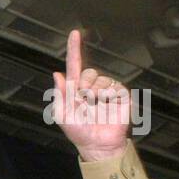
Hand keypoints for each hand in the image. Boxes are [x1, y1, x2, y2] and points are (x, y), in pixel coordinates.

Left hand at [52, 29, 129, 160]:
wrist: (98, 145)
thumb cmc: (79, 132)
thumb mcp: (62, 115)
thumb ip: (60, 94)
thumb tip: (57, 74)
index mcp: (75, 90)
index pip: (74, 65)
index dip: (74, 49)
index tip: (75, 33)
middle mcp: (91, 87)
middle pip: (88, 72)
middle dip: (84, 84)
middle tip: (83, 99)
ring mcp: (107, 90)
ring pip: (101, 79)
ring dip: (95, 92)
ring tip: (95, 105)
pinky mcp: (121, 95)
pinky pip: (115, 86)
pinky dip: (108, 95)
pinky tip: (107, 105)